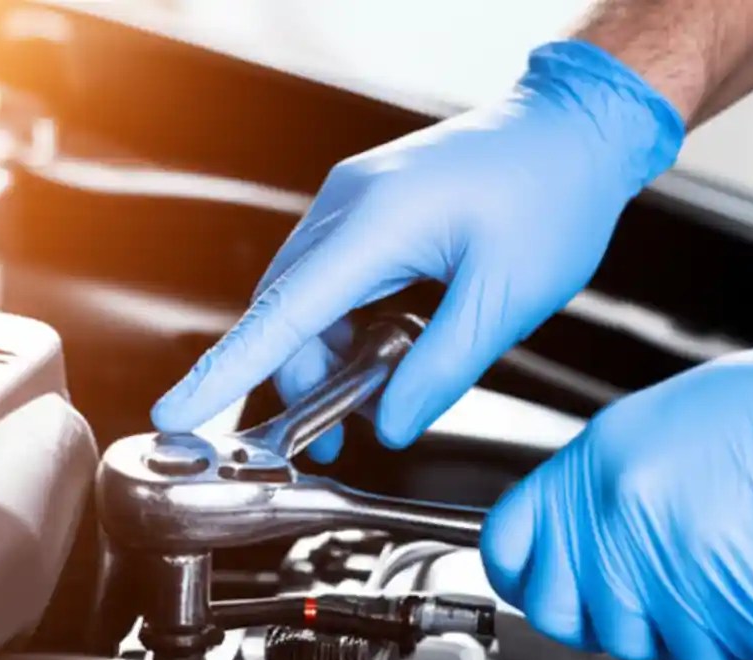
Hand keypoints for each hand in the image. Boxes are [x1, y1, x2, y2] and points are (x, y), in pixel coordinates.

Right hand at [151, 41, 683, 460]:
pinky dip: (342, 325)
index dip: (226, 371)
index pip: (282, 314)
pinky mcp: (367, 209)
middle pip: (285, 312)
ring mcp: (353, 202)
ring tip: (370, 401)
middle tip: (332, 438)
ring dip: (324, 356)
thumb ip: (440, 369)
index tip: (178, 411)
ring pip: (304, 298)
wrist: (574, 128)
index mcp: (375, 224)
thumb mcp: (508, 298)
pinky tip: (380, 353)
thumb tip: (391, 423)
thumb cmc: (553, 192)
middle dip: (297, 380)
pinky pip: (329, 278)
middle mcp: (348, 206)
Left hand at [481, 298, 752, 659]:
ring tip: (721, 564)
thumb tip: (571, 534)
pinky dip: (749, 633)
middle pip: (565, 616)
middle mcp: (619, 530)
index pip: (506, 549)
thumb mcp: (648, 428)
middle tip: (644, 583)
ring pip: (649, 646)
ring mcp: (676, 580)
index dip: (519, 570)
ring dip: (684, 622)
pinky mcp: (741, 618)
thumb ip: (595, 489)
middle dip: (597, 612)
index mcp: (588, 475)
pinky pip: (727, 657)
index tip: (533, 578)